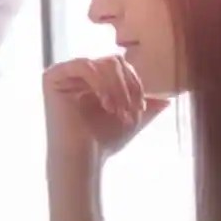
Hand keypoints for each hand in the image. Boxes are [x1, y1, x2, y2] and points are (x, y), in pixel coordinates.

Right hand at [43, 56, 167, 163]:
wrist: (83, 160)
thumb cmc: (104, 141)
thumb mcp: (132, 118)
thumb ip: (148, 106)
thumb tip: (168, 99)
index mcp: (93, 78)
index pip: (121, 65)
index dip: (136, 83)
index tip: (142, 108)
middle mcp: (76, 73)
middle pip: (114, 61)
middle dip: (128, 86)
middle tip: (132, 110)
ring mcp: (63, 73)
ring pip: (102, 63)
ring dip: (117, 88)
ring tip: (119, 111)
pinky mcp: (52, 76)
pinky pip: (85, 66)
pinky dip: (101, 84)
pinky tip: (106, 105)